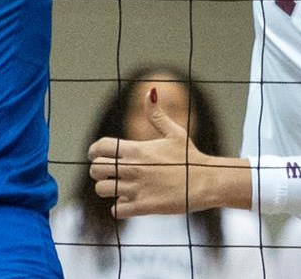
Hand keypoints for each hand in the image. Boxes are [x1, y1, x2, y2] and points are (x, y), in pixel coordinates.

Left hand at [87, 87, 246, 216]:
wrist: (207, 183)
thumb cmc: (191, 157)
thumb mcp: (175, 132)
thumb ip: (156, 115)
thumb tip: (150, 91)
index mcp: (137, 149)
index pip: (101, 147)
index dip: (93, 151)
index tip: (95, 155)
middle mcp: (133, 168)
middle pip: (96, 169)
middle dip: (97, 171)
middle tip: (106, 173)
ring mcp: (137, 188)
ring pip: (102, 190)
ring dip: (106, 190)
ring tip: (116, 188)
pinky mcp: (144, 207)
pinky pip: (117, 210)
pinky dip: (119, 208)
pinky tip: (128, 203)